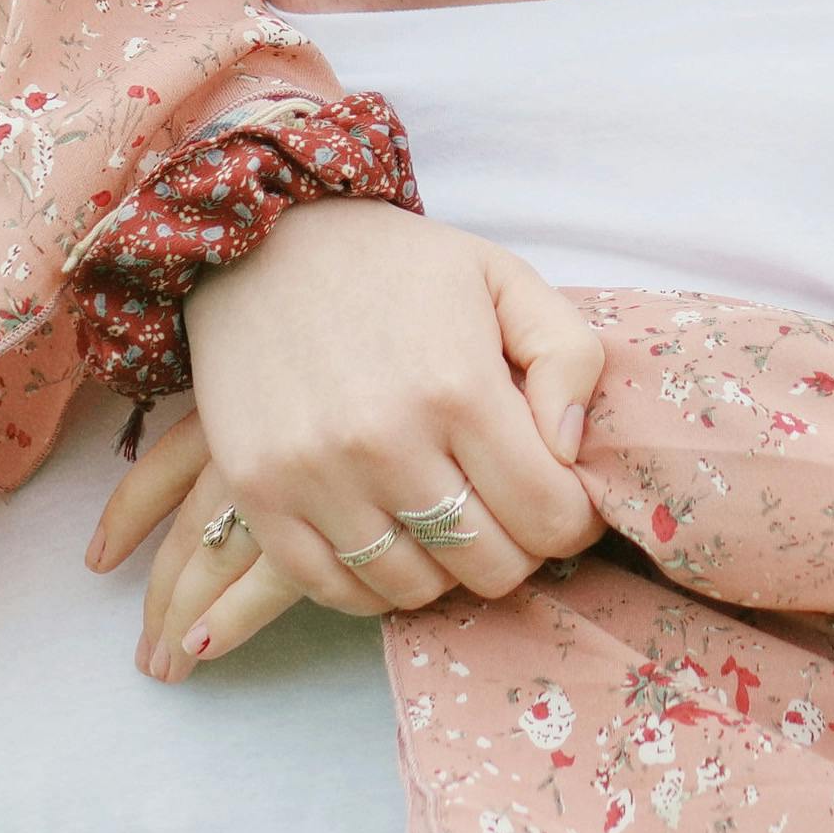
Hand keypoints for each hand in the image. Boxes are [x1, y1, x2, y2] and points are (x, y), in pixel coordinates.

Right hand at [90, 200, 607, 673]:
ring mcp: (316, 477)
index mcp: (460, 389)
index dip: (572, 522)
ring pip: (415, 589)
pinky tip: (390, 536)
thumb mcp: (506, 279)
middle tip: (505, 510)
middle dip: (516, 548)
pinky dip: (373, 582)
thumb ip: (569, 357)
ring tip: (447, 517)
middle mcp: (387, 444)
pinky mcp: (261, 496)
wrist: (265, 241)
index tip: (562, 499)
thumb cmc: (400, 266)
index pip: (549, 519)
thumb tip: (571, 453)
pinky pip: (335, 591)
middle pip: (488, 567)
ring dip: (445, 567)